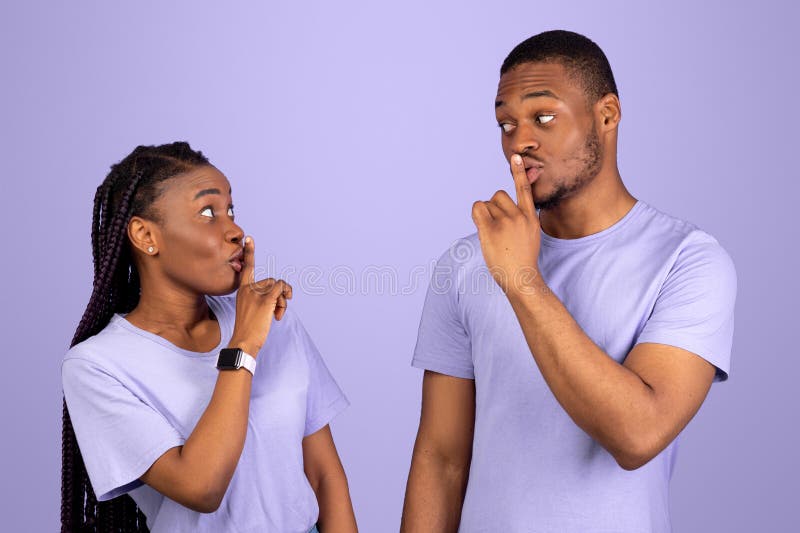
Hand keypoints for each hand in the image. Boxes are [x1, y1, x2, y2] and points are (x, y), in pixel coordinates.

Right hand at [229, 236, 292, 355]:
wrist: (243, 342)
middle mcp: (247, 289)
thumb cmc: (248, 330)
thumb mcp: (251, 311)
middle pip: (271, 281)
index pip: (246, 268)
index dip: (249, 253)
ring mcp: (256, 293)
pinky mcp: (265, 299)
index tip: (249, 239)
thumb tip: (279, 294)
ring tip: (277, 314)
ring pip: (278, 285)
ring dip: (283, 300)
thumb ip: (260, 299)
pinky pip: (281, 288)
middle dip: (279, 295)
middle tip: (278, 311)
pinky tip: (279, 314)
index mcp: (242, 290)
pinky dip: (285, 297)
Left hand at [471, 154, 541, 295]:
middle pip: (498, 196)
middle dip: (494, 208)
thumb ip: (521, 219)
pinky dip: (476, 215)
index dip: (519, 172)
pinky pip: (477, 209)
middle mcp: (519, 216)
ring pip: (486, 203)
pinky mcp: (490, 229)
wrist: (521, 278)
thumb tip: (501, 206)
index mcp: (530, 217)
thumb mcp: (530, 236)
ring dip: (485, 214)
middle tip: (497, 228)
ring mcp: (505, 222)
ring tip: (493, 234)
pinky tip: (482, 228)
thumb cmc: (522, 260)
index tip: (516, 157)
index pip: (524, 189)